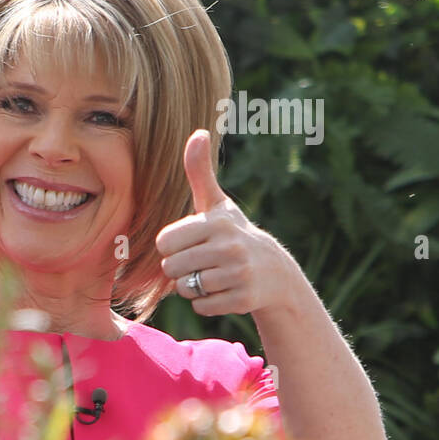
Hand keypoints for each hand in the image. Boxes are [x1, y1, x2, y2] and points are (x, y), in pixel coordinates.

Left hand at [155, 130, 296, 316]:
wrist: (274, 273)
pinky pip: (201, 307)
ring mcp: (238, 274)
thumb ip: (200, 172)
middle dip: (180, 269)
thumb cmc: (233, 233)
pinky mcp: (243, 299)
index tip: (191, 243)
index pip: (164, 242)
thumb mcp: (217, 203)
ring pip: (186, 289)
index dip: (172, 246)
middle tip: (201, 262)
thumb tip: (198, 132)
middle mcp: (229, 246)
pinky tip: (224, 291)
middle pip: (171, 268)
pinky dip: (207, 303)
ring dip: (193, 287)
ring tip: (213, 275)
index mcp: (216, 222)